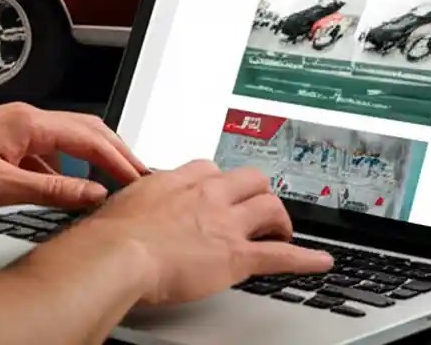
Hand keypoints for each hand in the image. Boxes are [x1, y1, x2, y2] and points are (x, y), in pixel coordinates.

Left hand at [0, 102, 148, 209]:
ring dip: (93, 160)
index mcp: (31, 123)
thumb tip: (91, 194)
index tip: (138, 180)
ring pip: (69, 140)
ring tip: (109, 185)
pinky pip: (47, 152)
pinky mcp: (6, 140)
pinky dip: (65, 169)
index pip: (92, 139)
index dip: (119, 161)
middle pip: (88, 130)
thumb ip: (50, 191)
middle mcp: (29, 118)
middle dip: (116, 153)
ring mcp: (17, 127)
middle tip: (137, 177)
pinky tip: (66, 191)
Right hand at [80, 159, 333, 305]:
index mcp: (180, 180)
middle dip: (259, 194)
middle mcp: (209, 194)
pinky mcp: (236, 255)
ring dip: (279, 220)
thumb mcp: (125, 202)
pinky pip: (280, 254)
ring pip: (270, 207)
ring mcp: (226, 223)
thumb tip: (134, 207)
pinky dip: (305, 259)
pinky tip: (320, 261)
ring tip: (281, 233)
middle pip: (252, 180)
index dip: (221, 183)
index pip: (212, 170)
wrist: (115, 255)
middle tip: (259, 210)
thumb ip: (140, 200)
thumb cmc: (110, 236)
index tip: (222, 193)